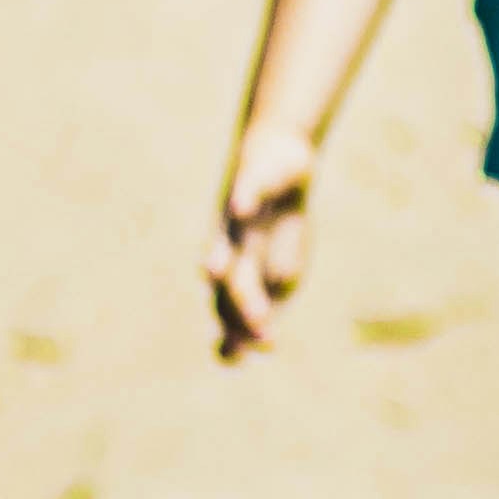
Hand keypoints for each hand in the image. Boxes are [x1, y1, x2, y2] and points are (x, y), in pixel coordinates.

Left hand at [207, 119, 321, 356]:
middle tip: (259, 327)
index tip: (266, 348)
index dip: (244, 328)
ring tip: (215, 274)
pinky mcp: (254, 175)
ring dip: (224, 257)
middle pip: (231, 279)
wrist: (279, 151)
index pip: (234, 307)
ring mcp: (240, 213)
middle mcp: (231, 244)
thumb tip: (261, 343)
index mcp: (239, 269)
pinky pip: (248, 188)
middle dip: (242, 303)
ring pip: (229, 239)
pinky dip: (244, 198)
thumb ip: (268, 303)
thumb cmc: (276, 214)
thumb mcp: (282, 262)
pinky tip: (240, 207)